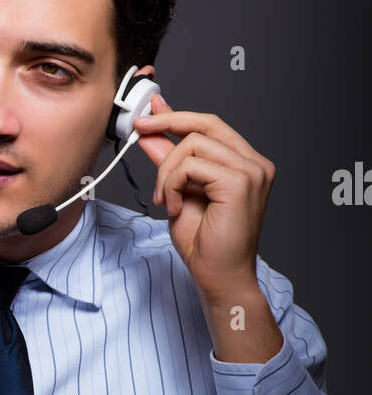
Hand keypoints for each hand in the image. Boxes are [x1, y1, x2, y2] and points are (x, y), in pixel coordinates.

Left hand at [133, 94, 275, 303]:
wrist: (219, 279)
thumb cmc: (205, 245)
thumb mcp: (179, 192)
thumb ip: (169, 161)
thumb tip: (152, 132)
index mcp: (246, 164)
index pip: (211, 126)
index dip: (177, 115)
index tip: (149, 115)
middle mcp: (255, 163)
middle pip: (206, 123)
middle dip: (167, 123)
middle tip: (139, 131)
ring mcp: (251, 171)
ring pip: (193, 144)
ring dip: (167, 172)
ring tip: (165, 200)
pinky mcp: (240, 182)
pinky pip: (191, 165)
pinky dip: (173, 184)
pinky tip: (174, 207)